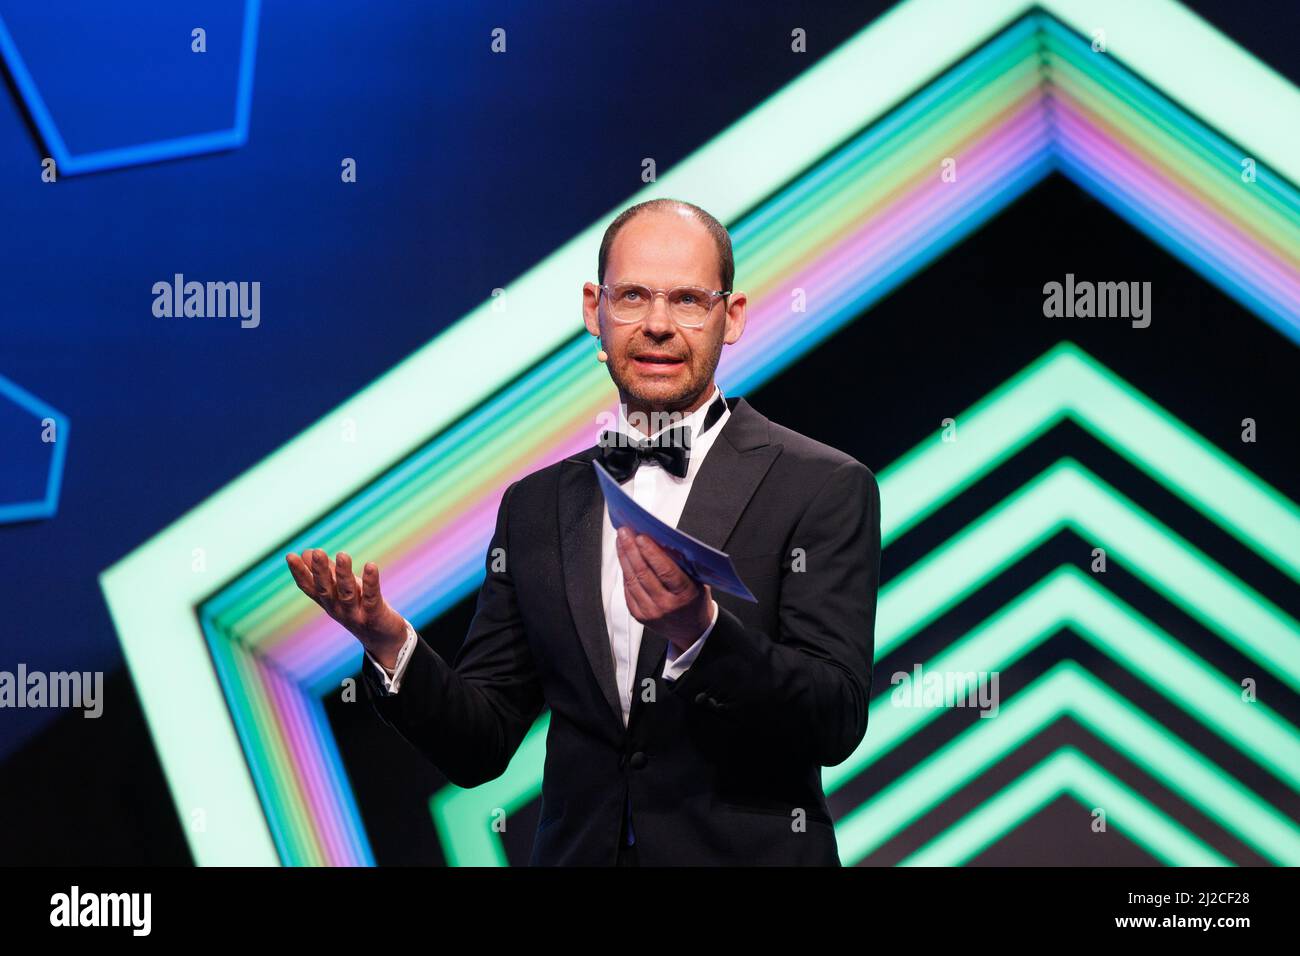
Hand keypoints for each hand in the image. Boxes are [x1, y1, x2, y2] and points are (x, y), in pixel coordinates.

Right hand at [285, 549, 408, 667]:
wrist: (383, 639)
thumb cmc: (360, 608)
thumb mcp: (341, 589)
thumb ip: (327, 573)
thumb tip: (307, 552)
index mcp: (328, 602)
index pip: (310, 588)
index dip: (299, 573)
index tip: (290, 556)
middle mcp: (338, 610)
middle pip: (326, 590)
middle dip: (320, 572)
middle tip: (316, 552)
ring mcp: (355, 614)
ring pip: (347, 594)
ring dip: (343, 575)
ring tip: (342, 555)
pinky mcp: (374, 615)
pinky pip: (372, 598)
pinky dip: (370, 582)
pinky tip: (370, 566)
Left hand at [615, 526, 713, 652]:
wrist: (692, 630)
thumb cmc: (695, 600)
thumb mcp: (698, 581)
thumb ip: (682, 564)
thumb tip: (661, 541)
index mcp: (685, 595)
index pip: (665, 571)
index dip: (651, 553)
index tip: (641, 536)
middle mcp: (666, 605)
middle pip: (644, 573)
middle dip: (632, 549)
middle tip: (625, 532)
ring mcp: (650, 612)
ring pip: (632, 580)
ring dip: (625, 557)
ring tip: (622, 540)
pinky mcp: (639, 615)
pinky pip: (628, 590)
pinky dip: (625, 572)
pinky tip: (624, 558)